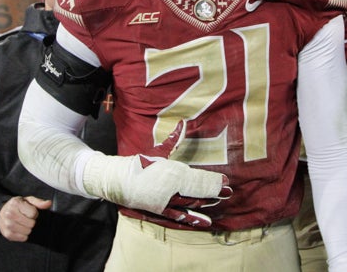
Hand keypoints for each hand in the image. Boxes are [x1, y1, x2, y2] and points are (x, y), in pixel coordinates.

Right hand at [0, 196, 51, 241]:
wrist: (3, 211)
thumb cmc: (19, 206)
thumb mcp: (28, 201)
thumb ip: (39, 202)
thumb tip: (49, 203)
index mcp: (16, 203)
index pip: (33, 213)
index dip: (35, 214)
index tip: (30, 212)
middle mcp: (9, 213)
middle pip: (30, 223)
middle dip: (32, 222)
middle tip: (27, 219)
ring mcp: (7, 224)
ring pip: (26, 231)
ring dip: (28, 229)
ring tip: (25, 225)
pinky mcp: (6, 233)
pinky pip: (21, 238)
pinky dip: (24, 236)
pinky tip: (22, 230)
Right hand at [83, 120, 231, 226]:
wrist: (117, 179)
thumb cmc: (139, 162)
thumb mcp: (158, 150)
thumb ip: (173, 139)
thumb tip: (183, 123)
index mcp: (172, 172)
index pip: (197, 178)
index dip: (212, 180)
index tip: (226, 181)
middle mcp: (171, 188)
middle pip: (197, 191)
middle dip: (213, 192)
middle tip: (229, 192)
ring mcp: (165, 202)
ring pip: (190, 204)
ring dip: (206, 204)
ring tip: (219, 203)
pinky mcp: (160, 211)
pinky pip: (178, 216)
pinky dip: (191, 220)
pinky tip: (204, 223)